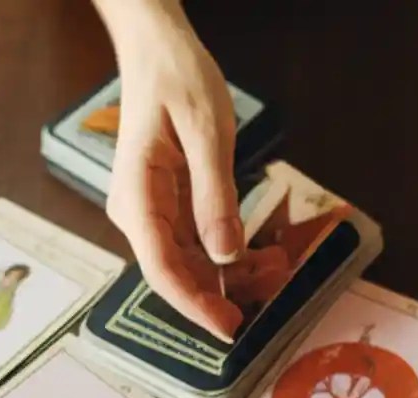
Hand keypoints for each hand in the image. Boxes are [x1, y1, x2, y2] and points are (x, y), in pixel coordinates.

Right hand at [100, 0, 243, 341]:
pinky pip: (201, 244)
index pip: (162, 268)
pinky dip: (234, 254)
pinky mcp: (173, 208)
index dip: (195, 305)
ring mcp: (155, 212)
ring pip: (194, 264)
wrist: (158, 50)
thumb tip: (225, 256)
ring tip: (281, 267)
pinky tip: (266, 253)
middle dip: (226, 291)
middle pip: (179, 273)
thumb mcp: (205, 134)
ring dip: (236, 275)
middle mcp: (139, 213)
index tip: (229, 327)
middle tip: (277, 290)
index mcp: (137, 197)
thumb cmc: (176, 80)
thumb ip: (215, 196)